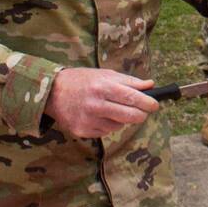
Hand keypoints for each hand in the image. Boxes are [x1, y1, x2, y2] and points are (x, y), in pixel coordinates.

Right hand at [45, 68, 159, 138]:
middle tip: (142, 112)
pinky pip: (105, 132)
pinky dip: (108, 125)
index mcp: (103, 87)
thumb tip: (150, 85)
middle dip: (140, 115)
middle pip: (129, 116)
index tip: (155, 105)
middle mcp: (96, 104)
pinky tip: (99, 116)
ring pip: (118, 126)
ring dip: (121, 120)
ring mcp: (88, 119)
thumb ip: (129, 81)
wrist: (52, 93)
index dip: (147, 103)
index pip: (132, 98)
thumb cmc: (82, 81)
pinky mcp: (82, 131)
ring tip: (111, 109)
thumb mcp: (104, 74)